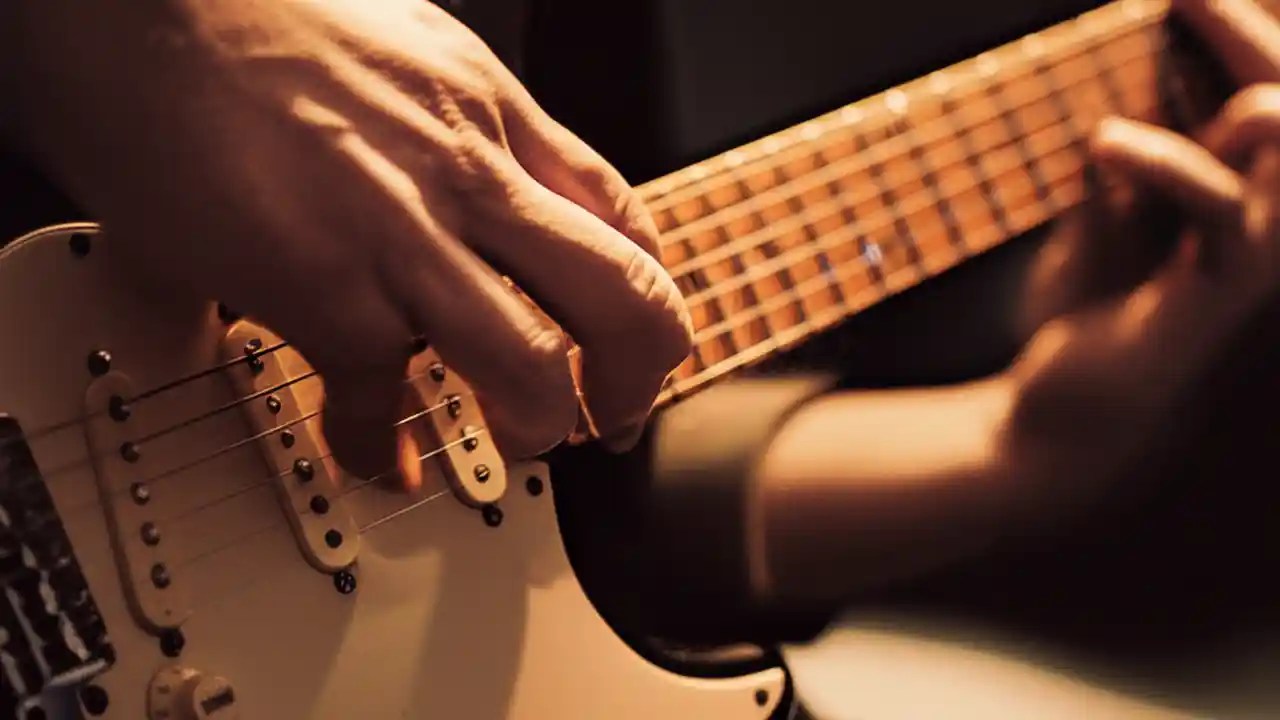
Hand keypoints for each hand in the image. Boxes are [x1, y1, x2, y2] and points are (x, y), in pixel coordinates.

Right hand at [2, 0, 691, 478]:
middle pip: (623, 301)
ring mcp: (405, 238)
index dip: (649, 299)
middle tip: (613, 419)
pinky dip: (382, 449)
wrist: (142, 12)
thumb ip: (456, 128)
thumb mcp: (409, 48)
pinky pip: (380, 404)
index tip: (639, 344)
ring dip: (537, 427)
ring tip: (513, 441)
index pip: (626, 219)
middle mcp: (472, 176)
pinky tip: (379, 454)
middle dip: (638, 383)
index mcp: (497, 114)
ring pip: (534, 368)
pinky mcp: (325, 292)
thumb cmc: (254, 20)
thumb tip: (474, 191)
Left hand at [1004, 0, 1279, 515]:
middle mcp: (1268, 220)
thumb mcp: (1107, 215)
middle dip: (1254, 27)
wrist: (1065, 415)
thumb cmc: (1093, 315)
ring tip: (1174, 11)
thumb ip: (1137, 155)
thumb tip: (1138, 72)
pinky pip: (1220, 212)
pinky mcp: (1214, 295)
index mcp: (1245, 190)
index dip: (1256, 29)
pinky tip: (1105, 142)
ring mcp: (1252, 258)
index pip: (1273, 90)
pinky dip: (1171, 164)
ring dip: (1238, 70)